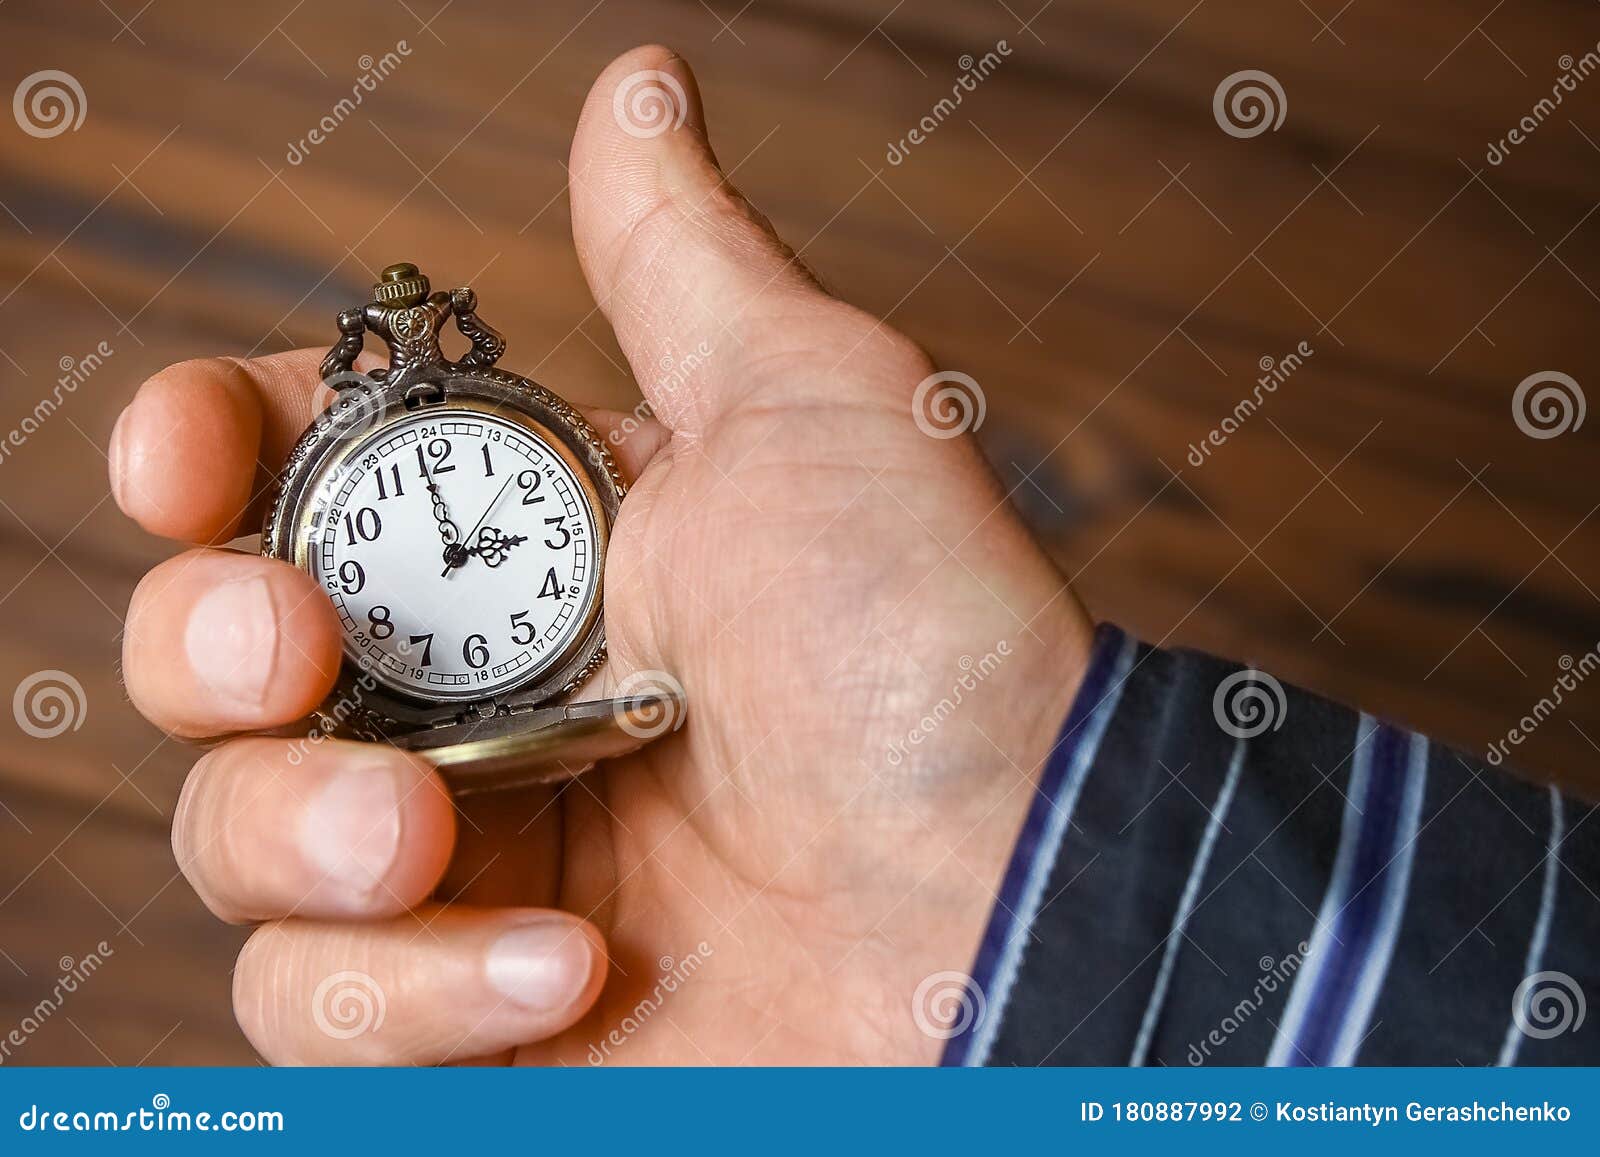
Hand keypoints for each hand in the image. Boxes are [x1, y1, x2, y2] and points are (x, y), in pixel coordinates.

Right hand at [109, 45, 1092, 1064]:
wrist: (1005, 908)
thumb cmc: (928, 657)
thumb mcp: (805, 416)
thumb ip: (678, 265)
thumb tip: (637, 87)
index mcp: (525, 551)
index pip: (287, 479)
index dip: (199, 454)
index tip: (188, 461)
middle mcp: (477, 699)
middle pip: (214, 659)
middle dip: (208, 646)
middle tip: (297, 652)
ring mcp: (470, 862)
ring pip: (236, 840)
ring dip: (299, 833)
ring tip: (426, 834)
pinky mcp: (476, 1016)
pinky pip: (324, 1010)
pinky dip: (411, 992)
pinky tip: (564, 966)